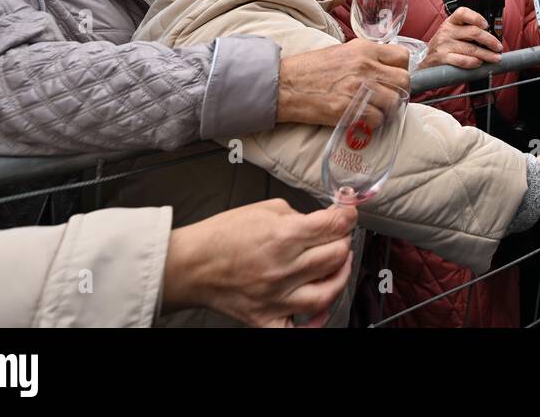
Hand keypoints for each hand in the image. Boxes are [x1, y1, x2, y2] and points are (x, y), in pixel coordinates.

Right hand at [162, 199, 355, 327]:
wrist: (190, 264)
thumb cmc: (223, 235)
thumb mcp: (265, 209)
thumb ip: (298, 215)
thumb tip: (323, 221)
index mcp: (283, 236)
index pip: (333, 226)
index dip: (347, 216)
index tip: (348, 215)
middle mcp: (282, 268)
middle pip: (336, 256)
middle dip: (343, 242)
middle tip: (338, 237)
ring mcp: (276, 297)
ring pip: (327, 293)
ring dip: (339, 277)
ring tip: (336, 266)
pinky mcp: (265, 318)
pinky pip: (297, 330)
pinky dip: (314, 322)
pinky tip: (318, 309)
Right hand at [278, 39, 409, 127]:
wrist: (284, 84)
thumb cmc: (310, 69)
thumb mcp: (341, 51)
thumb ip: (366, 57)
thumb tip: (385, 69)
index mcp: (364, 49)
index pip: (402, 56)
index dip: (401, 69)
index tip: (393, 78)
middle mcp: (366, 66)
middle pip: (404, 81)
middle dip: (400, 91)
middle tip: (388, 98)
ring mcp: (359, 88)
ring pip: (394, 103)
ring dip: (387, 110)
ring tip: (374, 111)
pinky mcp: (349, 109)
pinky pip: (378, 120)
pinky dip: (373, 124)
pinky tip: (363, 120)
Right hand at [422, 7, 502, 70]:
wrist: (427, 61)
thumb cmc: (445, 46)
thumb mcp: (453, 33)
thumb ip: (468, 31)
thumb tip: (491, 38)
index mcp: (451, 22)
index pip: (463, 12)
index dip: (477, 17)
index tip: (486, 25)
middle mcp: (447, 31)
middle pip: (473, 32)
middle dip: (490, 40)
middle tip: (498, 47)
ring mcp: (443, 44)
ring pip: (471, 48)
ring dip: (487, 54)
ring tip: (495, 58)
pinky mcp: (442, 58)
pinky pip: (462, 60)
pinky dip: (474, 62)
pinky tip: (479, 63)